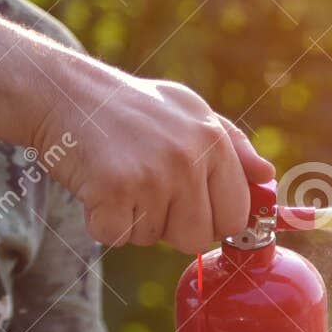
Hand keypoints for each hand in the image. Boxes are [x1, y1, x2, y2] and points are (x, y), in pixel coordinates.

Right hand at [36, 53, 274, 252]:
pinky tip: (98, 188)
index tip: (192, 209)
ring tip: (123, 181)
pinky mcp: (115, 190)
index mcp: (214, 142)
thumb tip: (268, 175)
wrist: (63, 92)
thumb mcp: (190, 110)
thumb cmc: (131, 107)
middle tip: (149, 194)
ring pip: (156, 239)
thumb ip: (234, 144)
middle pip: (200, 238)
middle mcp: (190, 160)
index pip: (237, 216)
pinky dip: (104, 222)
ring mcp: (154, 176)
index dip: (213, 220)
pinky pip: (118, 236)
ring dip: (136, 222)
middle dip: (175, 227)